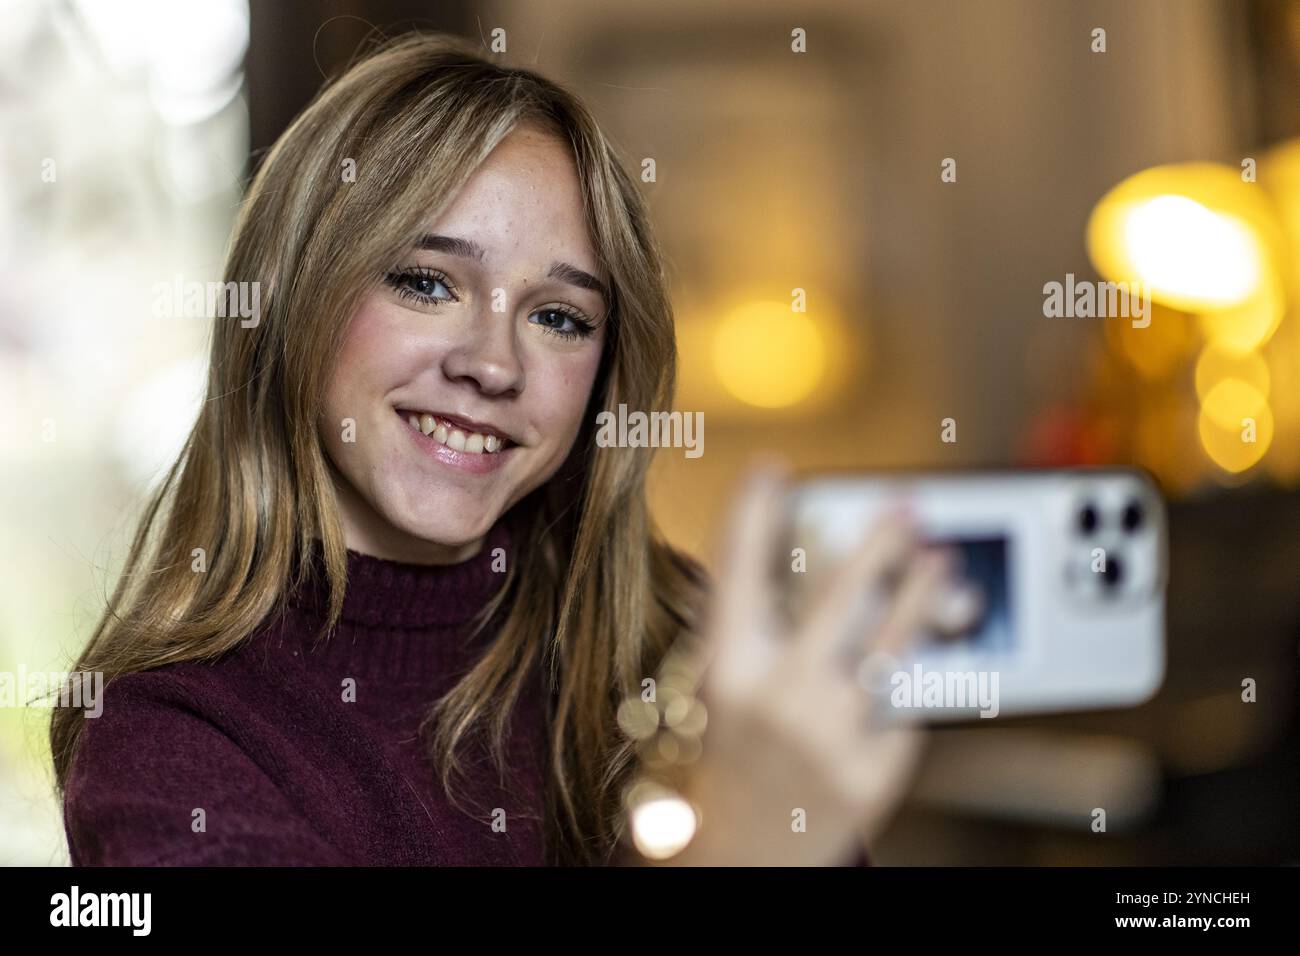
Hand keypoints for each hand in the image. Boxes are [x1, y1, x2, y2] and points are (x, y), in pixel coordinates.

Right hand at [673, 460, 972, 865]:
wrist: (746, 857)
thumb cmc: (737, 756)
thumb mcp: (724, 690)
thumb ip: (756, 630)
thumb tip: (814, 554)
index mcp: (726, 674)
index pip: (736, 576)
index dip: (752, 514)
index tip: (771, 468)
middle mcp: (774, 700)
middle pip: (836, 600)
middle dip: (876, 545)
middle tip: (906, 505)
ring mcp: (826, 738)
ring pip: (890, 647)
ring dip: (922, 595)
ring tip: (945, 559)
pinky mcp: (872, 773)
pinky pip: (904, 705)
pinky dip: (914, 674)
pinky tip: (923, 650)